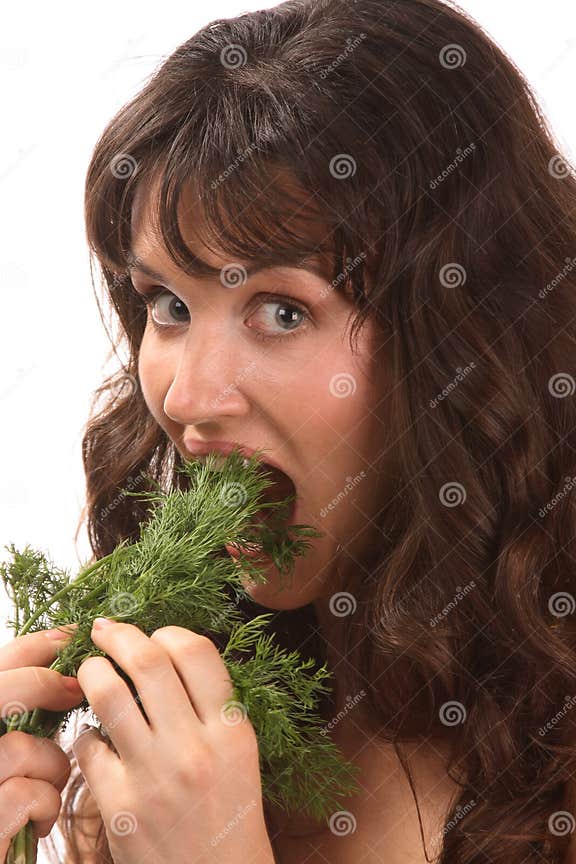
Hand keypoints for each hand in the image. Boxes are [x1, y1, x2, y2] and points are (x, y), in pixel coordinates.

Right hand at [0, 624, 82, 859]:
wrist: (7, 860)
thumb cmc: (13, 801)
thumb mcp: (15, 746)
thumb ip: (27, 706)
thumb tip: (71, 657)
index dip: (35, 645)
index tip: (71, 635)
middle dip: (40, 684)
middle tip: (72, 690)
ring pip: (18, 748)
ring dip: (48, 766)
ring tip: (49, 786)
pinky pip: (24, 794)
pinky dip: (44, 804)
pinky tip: (40, 819)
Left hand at [72, 619, 274, 863]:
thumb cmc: (230, 812)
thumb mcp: (240, 751)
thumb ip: (213, 704)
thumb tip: (171, 653)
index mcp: (230, 729)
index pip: (195, 651)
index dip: (168, 632)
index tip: (155, 635)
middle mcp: (194, 747)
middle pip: (148, 661)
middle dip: (120, 635)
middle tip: (105, 629)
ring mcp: (153, 777)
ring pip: (108, 695)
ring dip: (93, 671)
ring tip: (91, 669)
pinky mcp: (119, 807)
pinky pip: (88, 746)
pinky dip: (86, 732)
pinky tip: (95, 736)